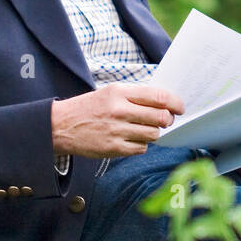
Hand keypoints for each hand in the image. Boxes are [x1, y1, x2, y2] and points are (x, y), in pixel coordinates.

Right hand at [51, 83, 184, 158]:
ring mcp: (116, 130)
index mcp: (119, 92)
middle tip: (164, 120)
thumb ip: (135, 96)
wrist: (60, 125)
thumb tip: (164, 102)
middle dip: (167, 119)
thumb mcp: (110, 92)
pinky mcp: (113, 148)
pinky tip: (131, 139)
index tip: (180, 107)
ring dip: (153, 132)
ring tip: (142, 129)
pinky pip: (141, 148)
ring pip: (153, 134)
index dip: (175, 102)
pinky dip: (141, 144)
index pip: (158, 96)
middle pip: (161, 117)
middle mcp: (119, 110)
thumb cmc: (89, 108)